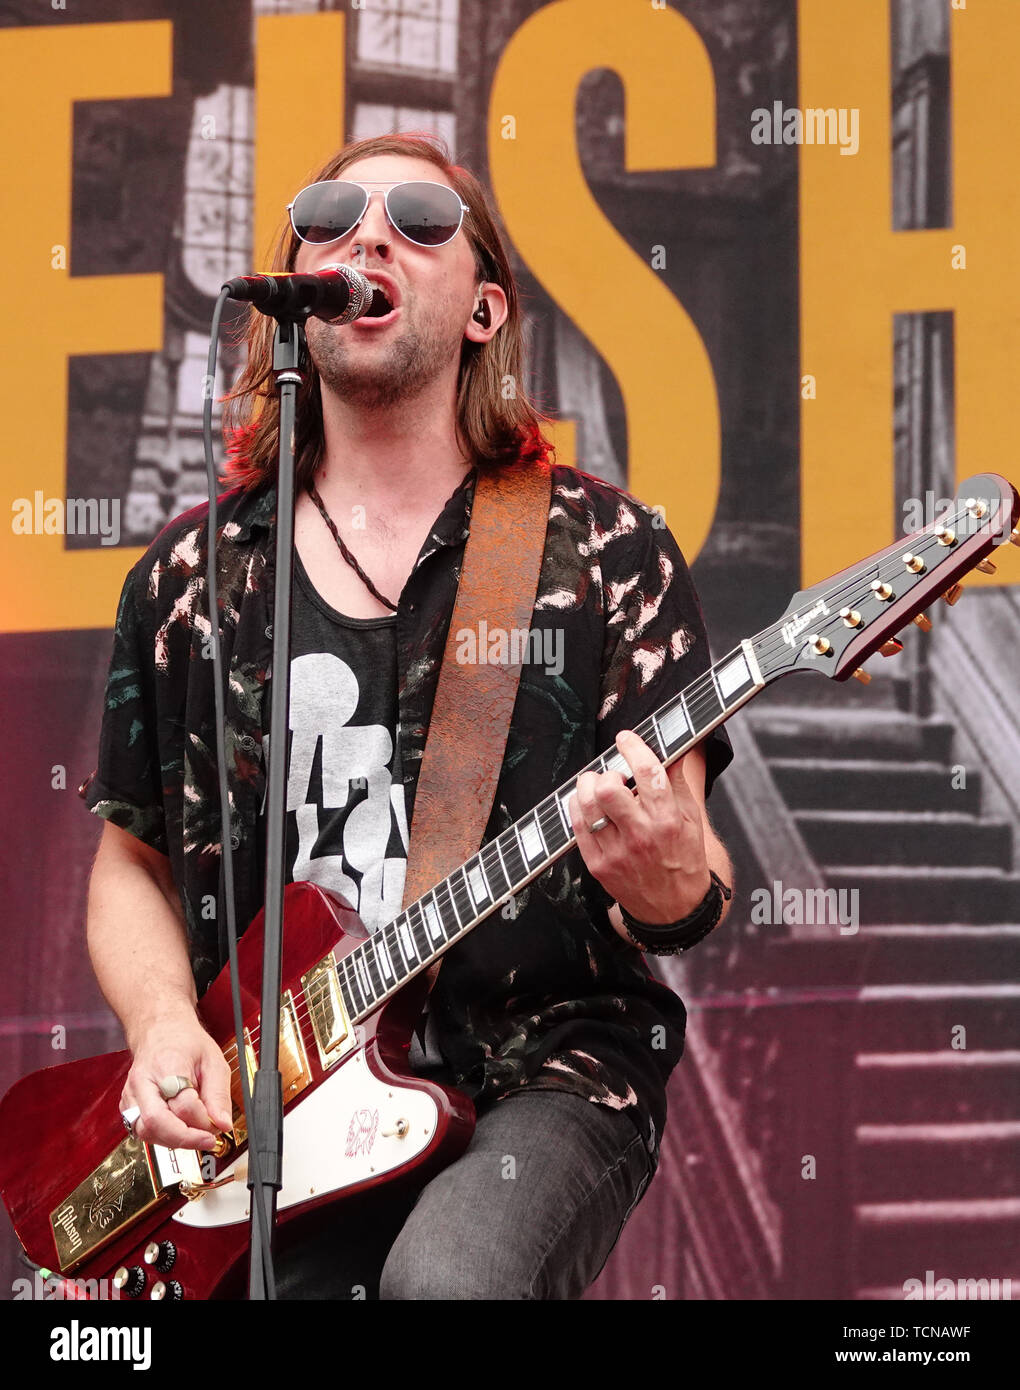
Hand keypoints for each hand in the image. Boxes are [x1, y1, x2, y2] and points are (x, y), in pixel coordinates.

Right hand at [120, 1007, 233, 1151]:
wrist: (162, 1031)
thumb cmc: (185, 1043)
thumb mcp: (213, 1060)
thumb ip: (218, 1094)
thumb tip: (222, 1124)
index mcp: (166, 1066)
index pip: (182, 1105)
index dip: (203, 1121)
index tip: (218, 1125)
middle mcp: (142, 1082)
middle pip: (155, 1123)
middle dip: (184, 1139)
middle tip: (207, 1139)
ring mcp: (131, 1095)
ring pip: (146, 1132)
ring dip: (174, 1141)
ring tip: (195, 1133)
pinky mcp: (128, 1106)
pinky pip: (143, 1131)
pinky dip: (163, 1136)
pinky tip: (179, 1128)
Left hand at [569, 730, 711, 923]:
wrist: (674, 910)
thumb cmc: (684, 858)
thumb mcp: (691, 820)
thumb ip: (678, 781)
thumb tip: (674, 747)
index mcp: (668, 821)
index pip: (647, 773)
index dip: (633, 748)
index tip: (625, 738)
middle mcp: (641, 836)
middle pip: (608, 790)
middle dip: (607, 773)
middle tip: (613, 775)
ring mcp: (616, 853)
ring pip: (587, 806)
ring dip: (588, 786)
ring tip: (598, 786)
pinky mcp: (597, 865)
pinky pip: (576, 826)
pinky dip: (578, 807)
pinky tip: (589, 805)